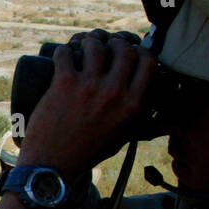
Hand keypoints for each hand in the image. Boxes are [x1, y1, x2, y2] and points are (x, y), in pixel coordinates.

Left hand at [19, 31, 156, 180]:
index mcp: (133, 105)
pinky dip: (64, 50)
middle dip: (115, 44)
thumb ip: (139, 118)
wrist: (53, 166)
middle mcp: (114, 93)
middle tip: (105, 49)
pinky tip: (63, 56)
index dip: (140, 52)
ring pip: (95, 45)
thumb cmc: (87, 152)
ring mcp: (89, 86)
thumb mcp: (123, 136)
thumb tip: (155, 105)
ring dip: (89, 42)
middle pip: (124, 49)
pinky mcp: (64, 83)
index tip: (130, 53)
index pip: (149, 62)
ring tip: (83, 49)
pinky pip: (66, 53)